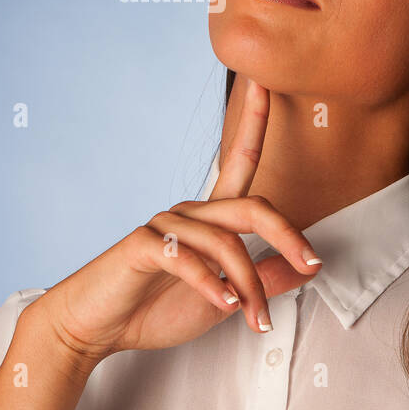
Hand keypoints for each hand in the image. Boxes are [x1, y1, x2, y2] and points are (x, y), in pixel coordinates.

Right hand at [25, 78, 321, 363]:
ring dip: (249, 287)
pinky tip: (223, 305)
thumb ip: (265, 280)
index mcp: (209, 218)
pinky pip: (188, 259)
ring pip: (227, 243)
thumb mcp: (225, 298)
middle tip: (312, 262)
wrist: (96, 327)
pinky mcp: (143, 245)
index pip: (240, 162)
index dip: (255, 120)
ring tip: (256, 320)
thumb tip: (309, 265)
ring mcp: (164, 225)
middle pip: (252, 206)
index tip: (267, 82)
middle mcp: (189, 213)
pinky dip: (212, 285)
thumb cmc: (153, 308)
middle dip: (287, 235)